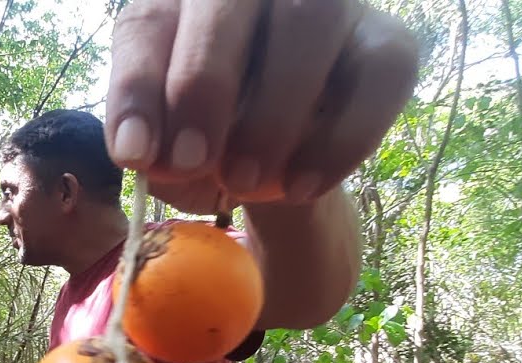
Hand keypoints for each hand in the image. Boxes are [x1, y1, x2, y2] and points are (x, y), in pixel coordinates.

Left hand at [104, 0, 419, 212]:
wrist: (282, 165)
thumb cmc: (212, 143)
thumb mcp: (170, 152)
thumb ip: (154, 151)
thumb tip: (153, 157)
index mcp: (181, 3)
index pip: (150, 23)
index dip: (139, 86)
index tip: (135, 153)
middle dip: (204, 85)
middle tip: (192, 163)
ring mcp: (328, 6)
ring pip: (311, 20)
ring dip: (271, 111)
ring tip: (243, 183)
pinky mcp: (385, 41)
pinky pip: (381, 73)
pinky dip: (339, 139)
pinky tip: (299, 187)